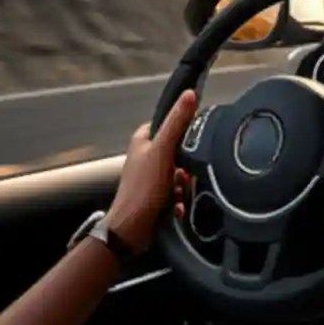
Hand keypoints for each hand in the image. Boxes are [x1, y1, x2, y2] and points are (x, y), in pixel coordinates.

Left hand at [104, 90, 197, 252]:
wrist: (132, 229)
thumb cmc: (143, 190)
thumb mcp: (163, 151)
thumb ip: (177, 123)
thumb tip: (189, 94)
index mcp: (143, 139)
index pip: (170, 124)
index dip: (184, 133)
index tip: (192, 144)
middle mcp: (146, 156)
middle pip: (180, 151)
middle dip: (187, 166)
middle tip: (183, 175)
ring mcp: (151, 177)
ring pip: (182, 174)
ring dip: (184, 186)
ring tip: (177, 194)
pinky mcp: (156, 195)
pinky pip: (178, 192)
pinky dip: (180, 199)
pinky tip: (176, 206)